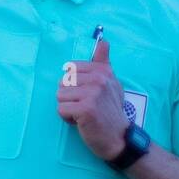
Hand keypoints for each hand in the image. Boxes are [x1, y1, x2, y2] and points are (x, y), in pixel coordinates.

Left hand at [56, 37, 128, 161]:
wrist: (118, 137)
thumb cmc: (110, 110)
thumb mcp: (111, 82)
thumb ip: (103, 62)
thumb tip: (103, 41)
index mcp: (102, 70)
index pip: (70, 69)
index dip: (73, 85)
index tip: (87, 94)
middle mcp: (98, 79)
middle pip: (62, 82)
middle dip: (69, 97)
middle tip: (85, 106)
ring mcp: (92, 94)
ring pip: (60, 96)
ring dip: (68, 108)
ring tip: (83, 114)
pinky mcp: (85, 109)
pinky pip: (61, 109)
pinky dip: (67, 118)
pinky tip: (81, 121)